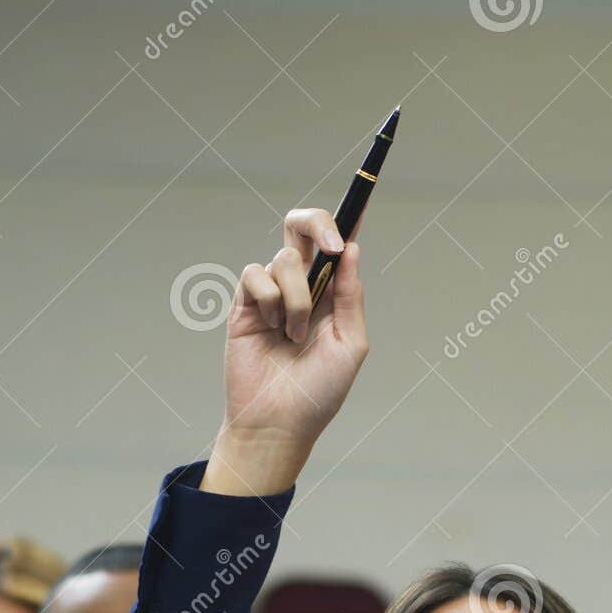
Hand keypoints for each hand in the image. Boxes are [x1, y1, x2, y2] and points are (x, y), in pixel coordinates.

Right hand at [204, 207, 368, 496]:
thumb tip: (351, 249)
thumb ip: (349, 296)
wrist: (277, 423)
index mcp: (332, 294)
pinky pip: (256, 275)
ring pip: (286, 258)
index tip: (366, 189)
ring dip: (297, 299)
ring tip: (293, 338)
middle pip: (304, 226)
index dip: (350, 215)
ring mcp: (272, 293)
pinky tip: (271, 330)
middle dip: (318, 221)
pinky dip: (270, 300)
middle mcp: (302, 286)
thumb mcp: (349, 345)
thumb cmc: (318, 393)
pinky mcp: (244, 303)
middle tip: (332, 245)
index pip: (340, 245)